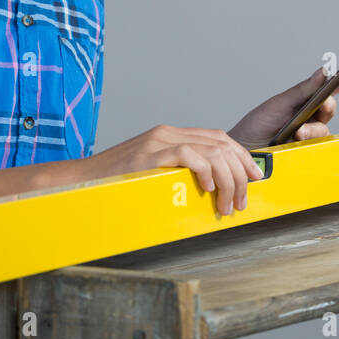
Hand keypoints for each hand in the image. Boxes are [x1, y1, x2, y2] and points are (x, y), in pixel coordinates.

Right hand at [84, 124, 264, 215]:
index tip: (254, 177)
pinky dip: (205, 171)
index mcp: (171, 135)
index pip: (218, 137)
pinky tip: (208, 188)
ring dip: (227, 180)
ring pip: (211, 151)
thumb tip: (212, 191)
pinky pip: (189, 155)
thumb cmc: (118, 184)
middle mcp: (168, 133)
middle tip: (243, 199)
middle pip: (220, 144)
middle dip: (240, 173)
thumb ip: (179, 172)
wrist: (83, 181)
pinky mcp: (151, 153)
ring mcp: (159, 141)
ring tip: (227, 204)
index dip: (241, 156)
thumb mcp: (154, 174)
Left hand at [227, 66, 338, 147]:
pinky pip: (317, 144)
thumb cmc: (259, 124)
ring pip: (324, 127)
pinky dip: (308, 141)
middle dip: (328, 104)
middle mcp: (310, 114)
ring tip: (297, 132)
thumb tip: (326, 71)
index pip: (329, 86)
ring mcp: (310, 132)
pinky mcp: (307, 149)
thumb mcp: (280, 103)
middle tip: (324, 102)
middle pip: (330, 106)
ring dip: (313, 128)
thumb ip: (304, 90)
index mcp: (304, 98)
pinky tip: (297, 140)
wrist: (244, 149)